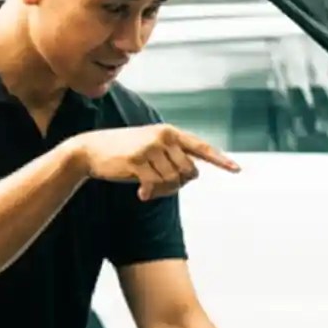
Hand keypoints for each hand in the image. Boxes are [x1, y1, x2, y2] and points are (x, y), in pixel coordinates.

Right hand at [70, 124, 240, 200]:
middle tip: (160, 188)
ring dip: (162, 191)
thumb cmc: (123, 152)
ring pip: (173, 180)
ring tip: (148, 190)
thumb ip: (172, 157)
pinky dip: (150, 194)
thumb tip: (192, 175)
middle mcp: (163, 136)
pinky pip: (155, 185)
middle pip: (188, 171)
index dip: (219, 160)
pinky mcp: (137, 160)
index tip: (236, 169)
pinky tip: (140, 196)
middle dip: (178, 184)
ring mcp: (150, 147)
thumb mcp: (150, 147)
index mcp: (170, 132)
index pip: (201, 147)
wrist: (90, 149)